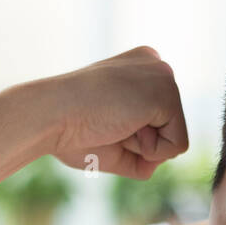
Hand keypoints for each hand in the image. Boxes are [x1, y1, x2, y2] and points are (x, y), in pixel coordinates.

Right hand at [44, 45, 189, 178]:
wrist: (48, 116)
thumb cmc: (70, 131)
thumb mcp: (111, 140)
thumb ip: (141, 151)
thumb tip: (162, 159)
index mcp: (140, 69)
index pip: (158, 122)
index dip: (131, 137)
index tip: (99, 117)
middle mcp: (155, 65)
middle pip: (169, 130)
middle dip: (138, 142)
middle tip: (105, 122)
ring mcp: (162, 75)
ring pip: (175, 139)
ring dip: (142, 146)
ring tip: (112, 122)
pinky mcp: (166, 92)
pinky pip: (177, 146)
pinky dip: (149, 150)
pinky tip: (122, 125)